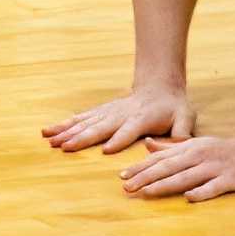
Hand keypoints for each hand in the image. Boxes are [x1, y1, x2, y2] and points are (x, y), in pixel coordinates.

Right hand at [42, 86, 193, 153]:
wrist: (160, 85)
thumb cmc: (174, 107)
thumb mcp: (185, 117)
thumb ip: (182, 132)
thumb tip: (176, 145)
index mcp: (143, 118)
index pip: (130, 130)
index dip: (119, 139)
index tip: (106, 149)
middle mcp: (123, 114)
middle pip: (102, 126)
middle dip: (84, 137)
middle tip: (66, 147)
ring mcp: (110, 111)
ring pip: (86, 121)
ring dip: (68, 130)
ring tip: (50, 139)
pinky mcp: (101, 111)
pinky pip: (81, 117)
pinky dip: (65, 124)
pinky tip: (49, 130)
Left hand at [118, 131, 234, 201]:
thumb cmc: (226, 150)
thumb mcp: (197, 144)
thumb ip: (171, 147)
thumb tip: (146, 145)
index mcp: (192, 147)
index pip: (162, 158)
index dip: (142, 167)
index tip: (122, 177)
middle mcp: (201, 156)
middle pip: (170, 167)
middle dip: (147, 177)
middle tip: (127, 187)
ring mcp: (216, 167)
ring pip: (187, 176)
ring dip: (166, 184)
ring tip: (148, 192)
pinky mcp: (231, 178)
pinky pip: (215, 186)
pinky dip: (202, 191)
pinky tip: (190, 197)